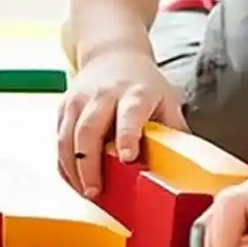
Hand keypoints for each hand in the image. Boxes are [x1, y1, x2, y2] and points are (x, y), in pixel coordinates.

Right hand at [56, 49, 187, 197]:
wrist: (113, 55)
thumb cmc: (144, 84)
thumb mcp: (166, 100)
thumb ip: (174, 131)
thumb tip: (188, 166)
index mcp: (135, 93)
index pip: (129, 115)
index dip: (127, 136)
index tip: (127, 158)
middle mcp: (104, 95)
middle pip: (89, 130)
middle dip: (90, 164)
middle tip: (96, 191)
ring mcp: (80, 100)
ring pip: (68, 137)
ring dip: (73, 169)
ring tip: (86, 192)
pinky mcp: (64, 108)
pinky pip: (59, 140)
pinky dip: (64, 164)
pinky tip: (74, 181)